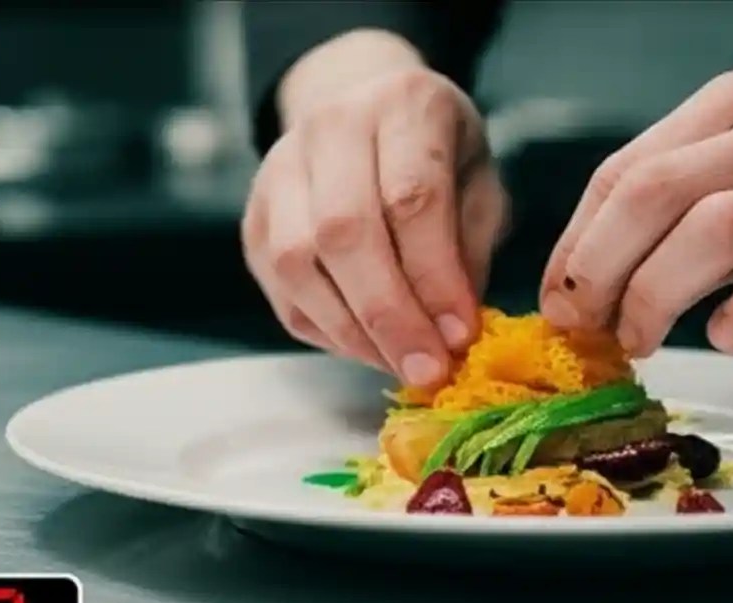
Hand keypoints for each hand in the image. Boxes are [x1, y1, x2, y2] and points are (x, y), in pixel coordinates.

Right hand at [242, 33, 507, 388]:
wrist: (364, 112)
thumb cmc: (436, 156)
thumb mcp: (478, 185)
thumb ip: (466, 252)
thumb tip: (451, 332)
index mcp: (400, 104)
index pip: (409, 197)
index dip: (435, 277)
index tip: (461, 335)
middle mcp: (328, 126)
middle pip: (343, 231)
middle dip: (388, 314)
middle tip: (426, 368)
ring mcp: (278, 171)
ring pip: (297, 263)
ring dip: (352, 330)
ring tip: (398, 363)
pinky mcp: (254, 219)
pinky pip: (281, 289)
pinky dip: (326, 330)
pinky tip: (367, 348)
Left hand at [540, 65, 732, 356]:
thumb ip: (682, 205)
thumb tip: (587, 280)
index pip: (626, 170)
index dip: (576, 242)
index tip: (557, 297)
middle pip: (655, 193)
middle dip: (600, 268)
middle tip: (584, 325)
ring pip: (718, 229)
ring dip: (659, 295)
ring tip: (640, 339)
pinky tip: (727, 335)